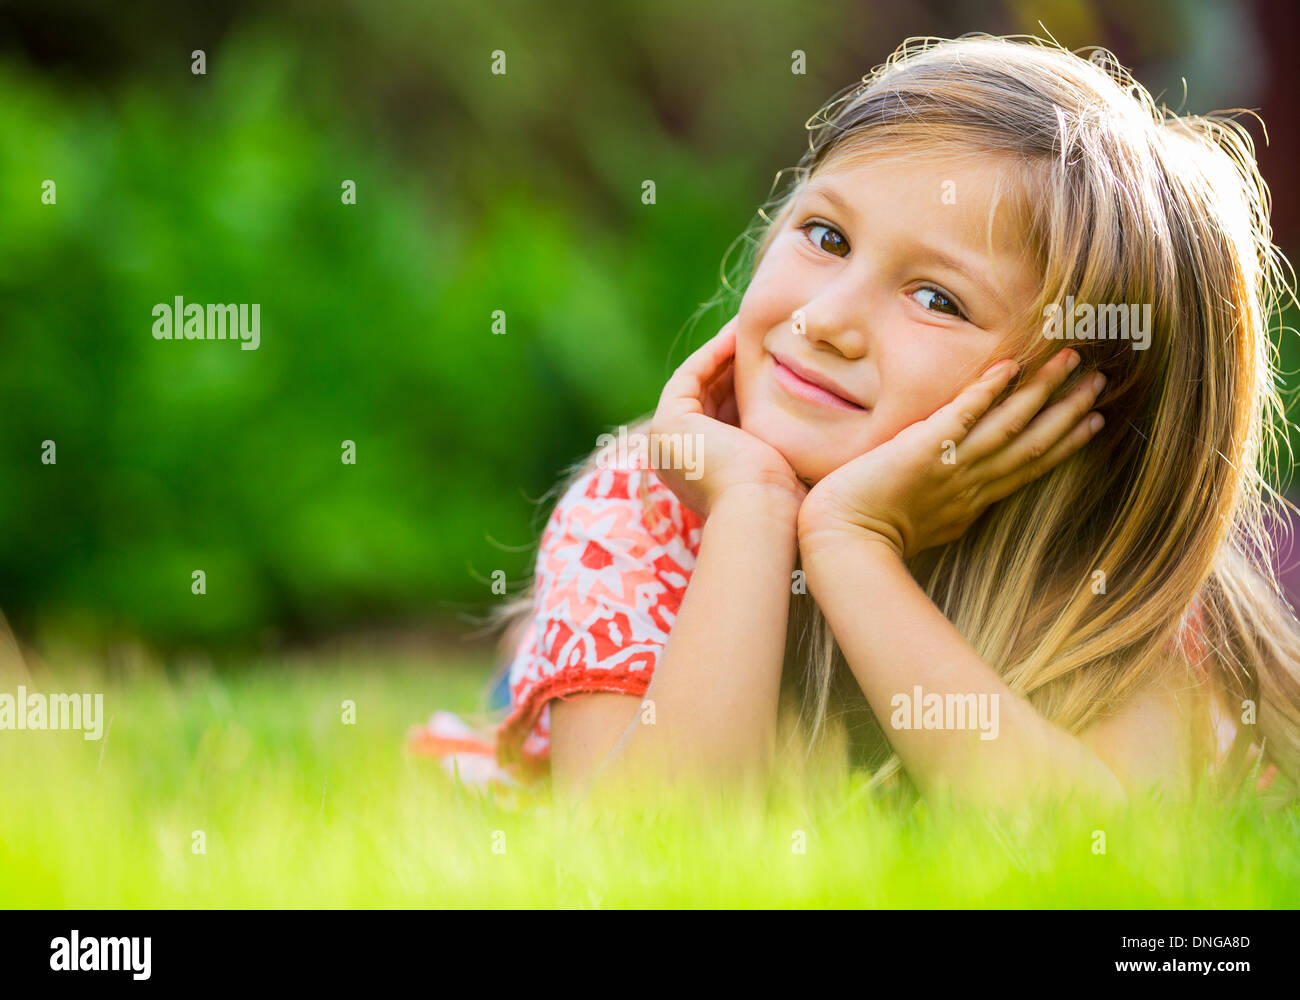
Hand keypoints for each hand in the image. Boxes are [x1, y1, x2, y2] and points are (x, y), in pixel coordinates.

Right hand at [650, 317, 806, 519]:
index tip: (776, 358)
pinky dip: (713, 354)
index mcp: (702, 470)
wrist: (761, 513)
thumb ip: (782, 442)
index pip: (724, 415)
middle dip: (735, 365)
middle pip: (709, 396)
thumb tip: (813, 424)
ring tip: (753, 327)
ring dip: (724, 353)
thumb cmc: (782, 498)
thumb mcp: (780, 464)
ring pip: (698, 383)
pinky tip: (740, 336)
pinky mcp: (667, 423)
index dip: (746, 384)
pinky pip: (690, 376)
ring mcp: (668, 440)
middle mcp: (678, 456)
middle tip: (764, 334)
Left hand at [798, 348, 1106, 559]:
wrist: (843, 542)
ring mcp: (950, 465)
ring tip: (1070, 361)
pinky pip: (961, 415)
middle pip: (1033, 441)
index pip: (1030, 465)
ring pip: (1008, 423)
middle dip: (1068, 411)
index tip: (1093, 420)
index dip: (1065, 442)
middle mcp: (971, 482)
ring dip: (1042, 391)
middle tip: (1100, 381)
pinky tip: (1009, 366)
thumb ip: (950, 507)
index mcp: (973, 501)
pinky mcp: (923, 450)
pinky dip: (986, 391)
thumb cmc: (873, 535)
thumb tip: (965, 505)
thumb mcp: (927, 524)